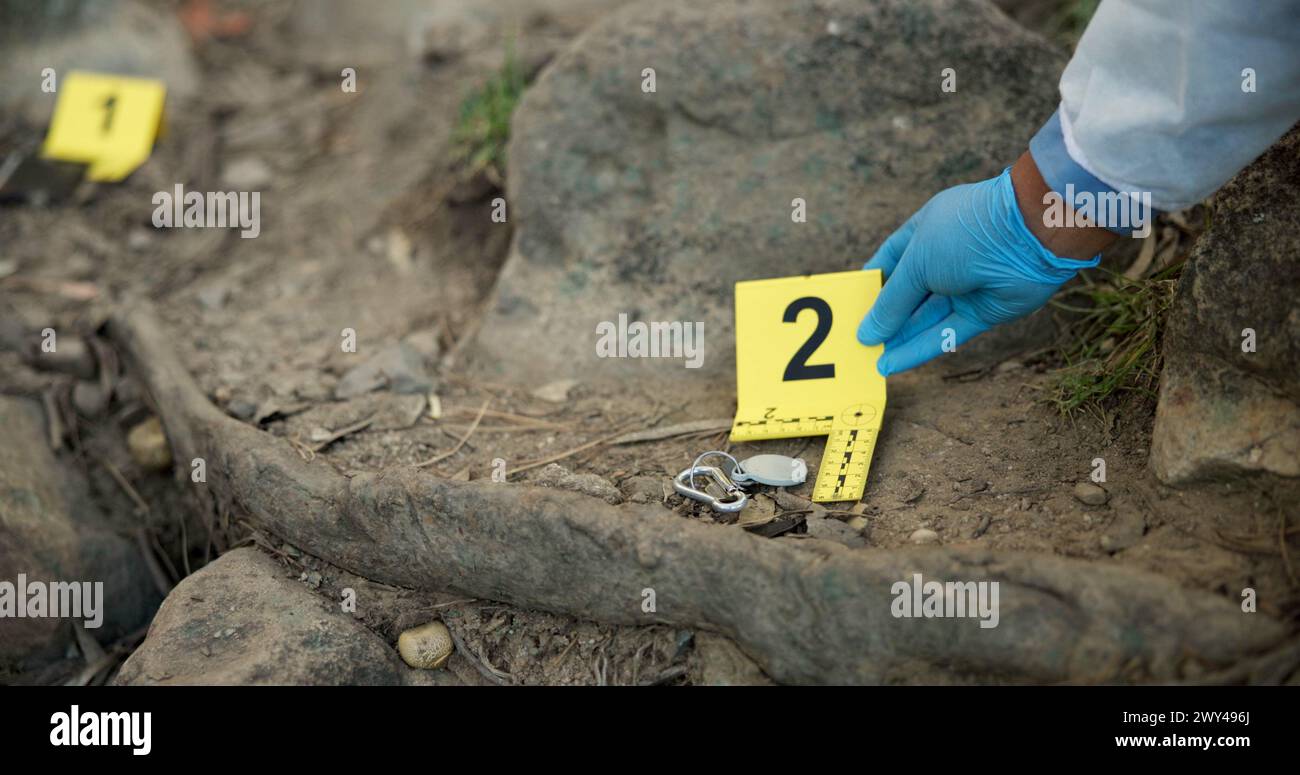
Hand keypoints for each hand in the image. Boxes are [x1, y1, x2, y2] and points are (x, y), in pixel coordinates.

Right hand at [856, 165, 1100, 375]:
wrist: (1029, 234)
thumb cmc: (965, 233)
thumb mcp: (916, 264)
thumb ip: (891, 302)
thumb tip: (866, 333)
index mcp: (927, 230)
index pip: (891, 258)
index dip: (872, 282)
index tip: (850, 306)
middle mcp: (945, 257)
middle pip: (908, 293)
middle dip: (884, 316)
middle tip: (856, 340)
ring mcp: (965, 285)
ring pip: (925, 318)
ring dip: (898, 337)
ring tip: (869, 358)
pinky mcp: (983, 311)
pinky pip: (947, 333)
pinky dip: (920, 348)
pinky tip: (892, 363)